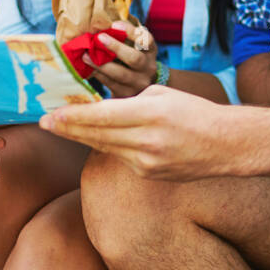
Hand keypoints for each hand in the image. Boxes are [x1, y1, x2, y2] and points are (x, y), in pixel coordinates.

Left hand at [39, 84, 228, 180]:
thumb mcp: (162, 96)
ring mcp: (146, 162)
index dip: (72, 117)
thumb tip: (101, 108)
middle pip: (96, 135)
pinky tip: (96, 139)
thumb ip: (129, 102)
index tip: (50, 115)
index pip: (101, 116)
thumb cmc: (195, 112)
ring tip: (63, 129)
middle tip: (45, 123)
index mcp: (150, 113)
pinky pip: (120, 157)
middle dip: (67, 128)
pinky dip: (108, 146)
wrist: (225, 144)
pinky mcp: (148, 174)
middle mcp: (145, 140)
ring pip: (104, 148)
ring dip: (83, 138)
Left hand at [84, 20, 158, 97]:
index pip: (146, 40)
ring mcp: (139, 83)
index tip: (114, 24)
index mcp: (150, 52)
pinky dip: (98, 75)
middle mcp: (148, 68)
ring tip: (85, 56)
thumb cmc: (132, 59)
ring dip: (101, 64)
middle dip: (116, 47)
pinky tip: (87, 68)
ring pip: (120, 74)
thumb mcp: (135, 47)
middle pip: (134, 58)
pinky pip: (111, 85)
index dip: (131, 32)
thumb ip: (124, 37)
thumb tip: (102, 24)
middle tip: (99, 38)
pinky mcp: (127, 94)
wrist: (144, 87)